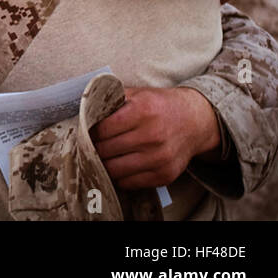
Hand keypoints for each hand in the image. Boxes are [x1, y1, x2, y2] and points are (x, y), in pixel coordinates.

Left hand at [91, 86, 220, 189]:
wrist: (195, 121)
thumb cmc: (160, 106)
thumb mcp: (137, 94)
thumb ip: (110, 100)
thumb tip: (82, 112)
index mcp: (142, 111)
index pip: (101, 129)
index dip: (89, 131)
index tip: (86, 131)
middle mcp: (152, 136)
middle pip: (105, 150)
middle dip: (94, 148)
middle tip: (90, 144)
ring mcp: (160, 158)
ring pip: (114, 169)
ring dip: (104, 164)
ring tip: (103, 156)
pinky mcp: (165, 175)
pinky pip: (130, 182)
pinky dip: (120, 176)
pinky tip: (120, 165)